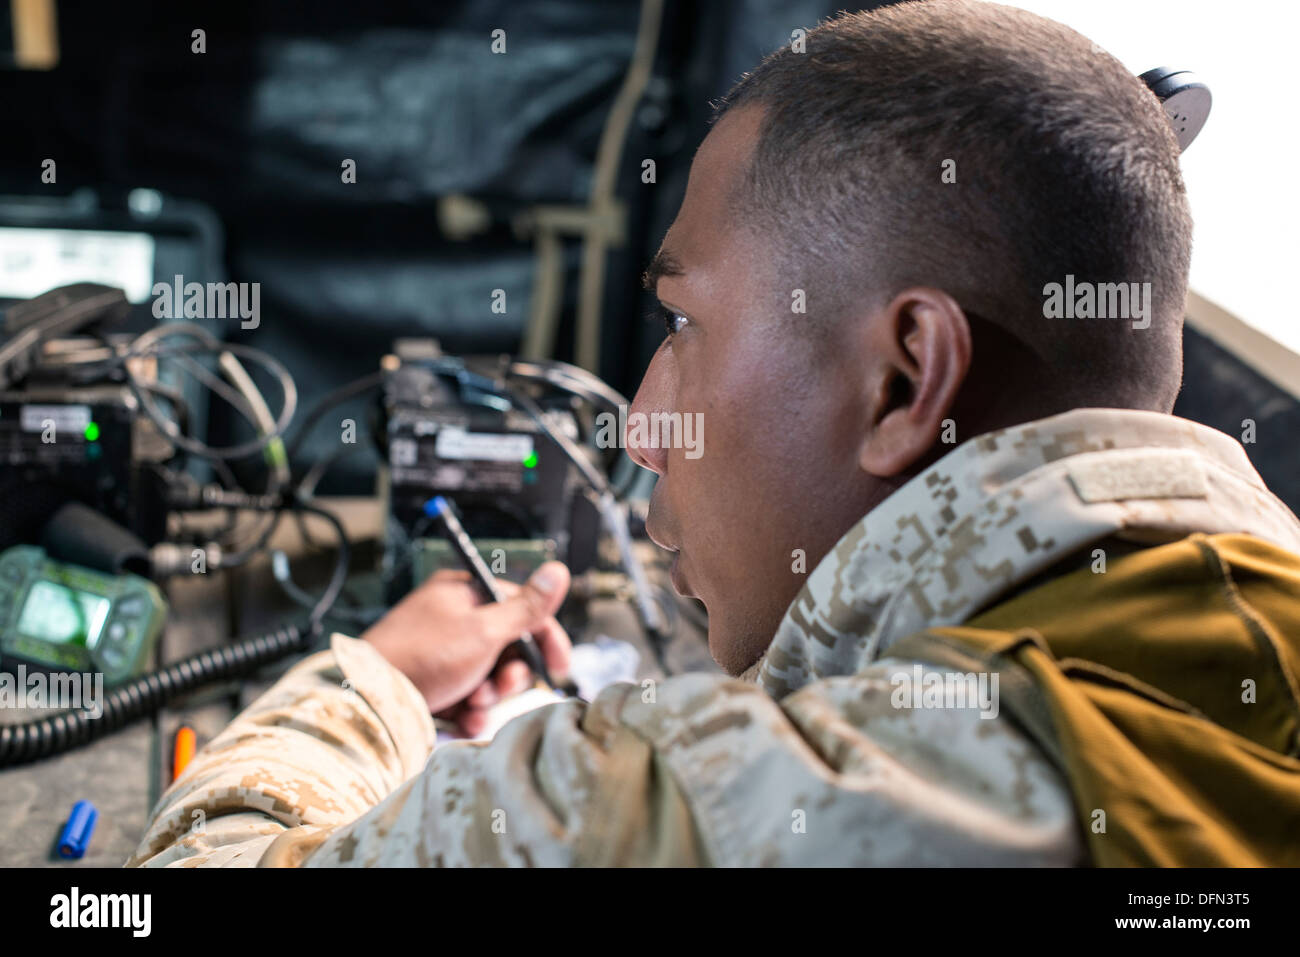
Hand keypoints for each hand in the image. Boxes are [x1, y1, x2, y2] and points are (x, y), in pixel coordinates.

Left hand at [361, 561, 571, 735]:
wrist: (368, 700)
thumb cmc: (422, 656)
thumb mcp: (483, 630)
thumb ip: (526, 608)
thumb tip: (559, 570)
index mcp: (465, 595)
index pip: (522, 607)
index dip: (545, 636)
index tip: (559, 666)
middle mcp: (454, 620)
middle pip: (509, 646)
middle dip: (509, 674)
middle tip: (498, 687)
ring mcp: (443, 653)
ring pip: (490, 676)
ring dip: (489, 696)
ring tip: (471, 703)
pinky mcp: (433, 683)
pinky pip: (467, 696)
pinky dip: (470, 710)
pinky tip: (461, 718)